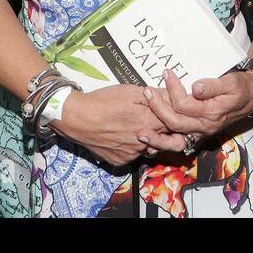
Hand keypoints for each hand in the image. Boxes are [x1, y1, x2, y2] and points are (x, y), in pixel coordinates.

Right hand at [52, 85, 184, 166]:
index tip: (174, 113)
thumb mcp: (130, 91)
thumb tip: (174, 95)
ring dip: (148, 139)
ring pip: (149, 148)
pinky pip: (133, 155)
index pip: (176, 124)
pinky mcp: (121, 161)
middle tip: (158, 122)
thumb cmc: (103, 101)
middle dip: (166, 132)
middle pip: (166, 140)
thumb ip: (156, 95)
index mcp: (150, 122)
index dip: (176, 117)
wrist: (76, 118)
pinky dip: (132, 146)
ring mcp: (132, 154)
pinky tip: (121, 134)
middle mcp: (144, 142)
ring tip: (134, 125)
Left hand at [142, 68, 252, 147]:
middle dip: (157, 108)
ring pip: (175, 139)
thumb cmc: (241, 87)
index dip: (173, 89)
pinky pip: (178, 142)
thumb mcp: (231, 82)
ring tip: (140, 131)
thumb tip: (196, 87)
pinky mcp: (197, 133)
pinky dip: (164, 143)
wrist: (251, 97)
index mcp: (211, 113)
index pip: (184, 104)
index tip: (167, 73)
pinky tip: (151, 140)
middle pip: (174, 123)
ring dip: (157, 137)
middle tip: (147, 92)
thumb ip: (213, 86)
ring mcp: (200, 132)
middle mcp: (204, 126)